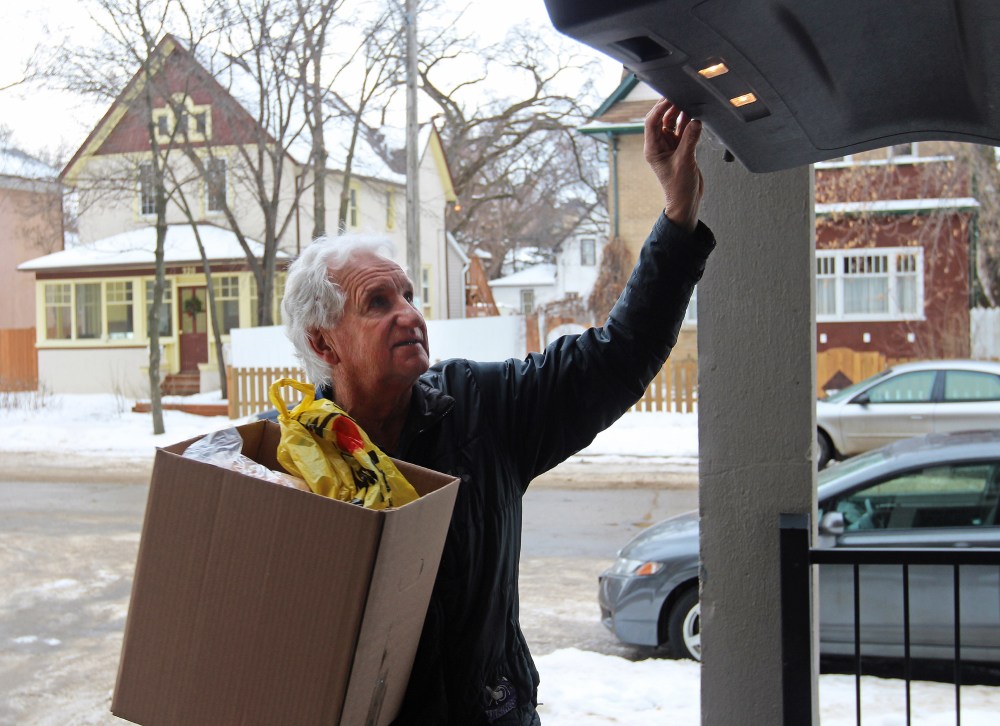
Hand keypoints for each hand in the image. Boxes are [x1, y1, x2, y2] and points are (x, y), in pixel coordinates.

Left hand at [644, 98, 703, 231]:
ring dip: (681, 114)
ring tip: (689, 102)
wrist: (686, 202)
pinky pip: (684, 130)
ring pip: (674, 123)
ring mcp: (671, 146)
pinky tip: (696, 116)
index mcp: (653, 148)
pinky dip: (689, 123)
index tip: (670, 97)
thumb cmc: (679, 188)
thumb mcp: (685, 162)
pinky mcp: (682, 148)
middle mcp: (660, 145)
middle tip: (681, 96)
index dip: (659, 108)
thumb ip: (690, 140)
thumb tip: (695, 121)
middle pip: (662, 119)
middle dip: (670, 107)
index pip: (652, 122)